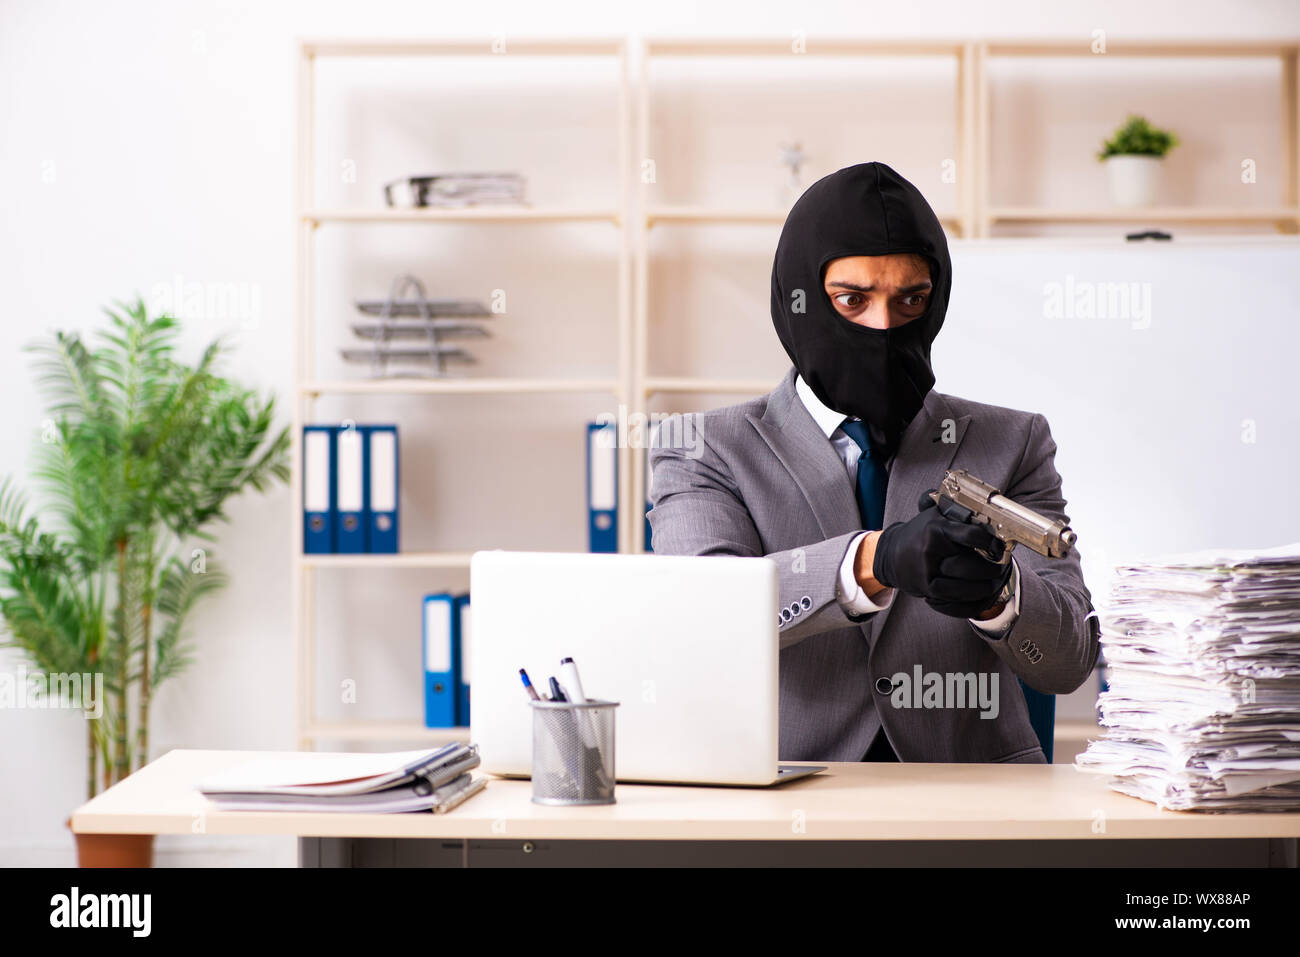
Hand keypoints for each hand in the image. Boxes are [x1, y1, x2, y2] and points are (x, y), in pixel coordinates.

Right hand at [872, 490, 1011, 618]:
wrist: (892, 554)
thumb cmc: (920, 534)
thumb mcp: (934, 514)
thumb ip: (956, 507)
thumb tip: (984, 505)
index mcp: (936, 528)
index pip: (971, 536)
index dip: (990, 542)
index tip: (998, 546)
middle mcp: (930, 551)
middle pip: (971, 566)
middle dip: (992, 569)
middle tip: (1003, 567)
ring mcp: (927, 573)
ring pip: (965, 588)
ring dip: (985, 588)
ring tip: (994, 582)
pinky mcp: (927, 590)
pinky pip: (955, 603)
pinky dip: (972, 603)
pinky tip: (981, 597)